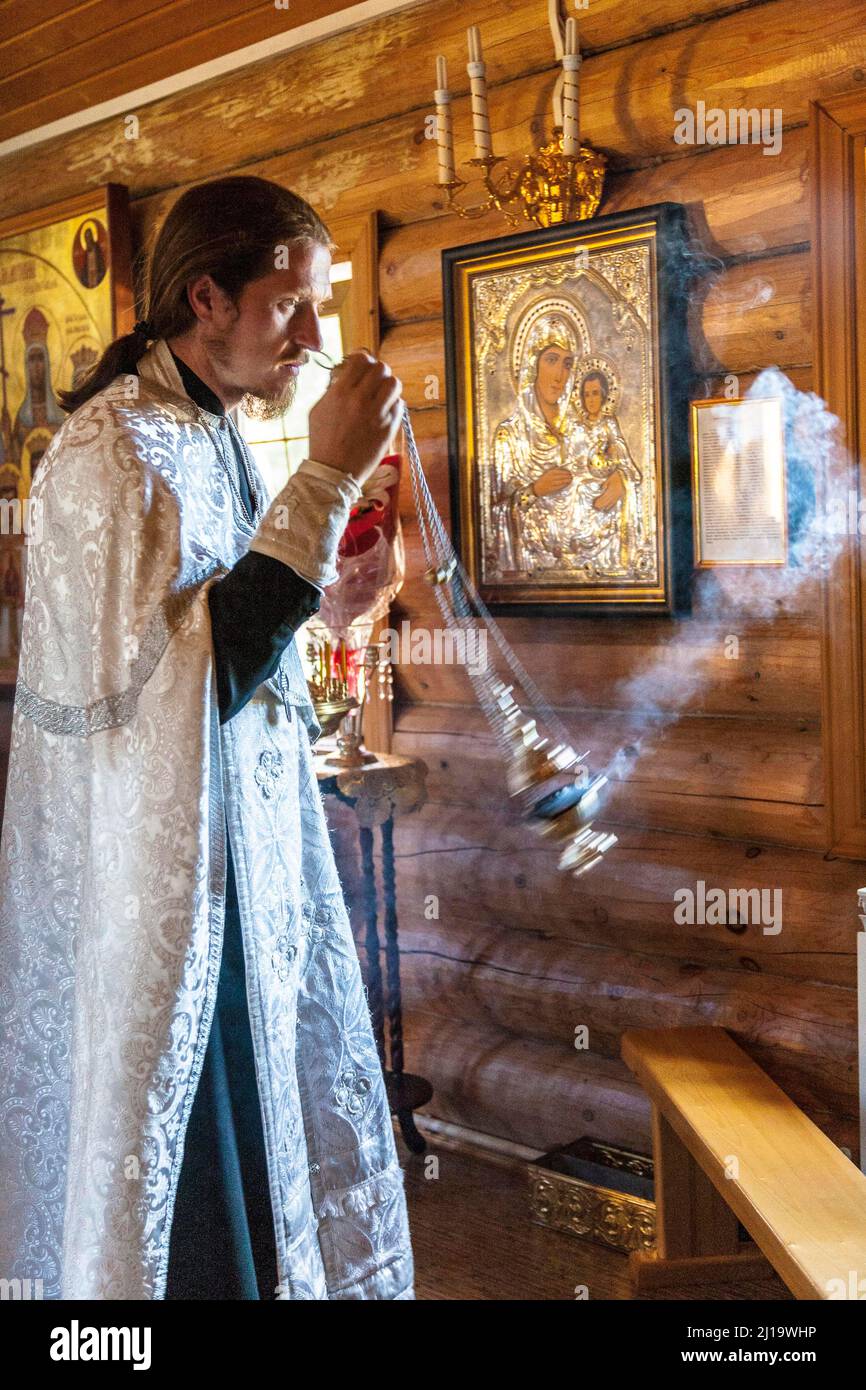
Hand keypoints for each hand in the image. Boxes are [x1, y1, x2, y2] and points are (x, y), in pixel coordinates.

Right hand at [307, 350, 403, 486]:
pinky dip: (393, 405)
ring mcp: (377, 415)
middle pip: (381, 368)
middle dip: (377, 372)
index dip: (363, 359)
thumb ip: (333, 389)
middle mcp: (360, 400)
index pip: (361, 359)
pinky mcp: (388, 429)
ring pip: (394, 384)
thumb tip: (346, 374)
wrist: (333, 472)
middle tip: (373, 381)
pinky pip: (399, 405)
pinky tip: (384, 411)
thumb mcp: (318, 409)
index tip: (362, 366)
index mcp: (340, 392)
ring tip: (382, 394)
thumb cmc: (322, 441)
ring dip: (389, 386)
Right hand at [532, 467, 572, 497]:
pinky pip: (558, 486)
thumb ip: (553, 471)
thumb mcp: (546, 473)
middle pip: (560, 476)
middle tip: (571, 476)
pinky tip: (566, 484)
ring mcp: (550, 483)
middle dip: (567, 476)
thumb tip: (560, 468)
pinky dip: (563, 485)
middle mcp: (550, 478)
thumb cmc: (542, 480)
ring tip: (570, 479)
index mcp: (549, 473)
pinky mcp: (551, 489)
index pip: (559, 471)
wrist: (536, 488)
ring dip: (566, 480)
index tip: (569, 472)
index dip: (565, 471)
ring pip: (560, 481)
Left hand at [592, 469, 625, 510]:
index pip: (605, 497)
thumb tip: (602, 488)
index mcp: (612, 489)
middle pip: (607, 500)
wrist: (626, 475)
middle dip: (602, 505)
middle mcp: (615, 493)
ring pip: (611, 502)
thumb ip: (606, 483)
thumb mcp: (610, 478)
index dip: (600, 501)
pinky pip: (615, 502)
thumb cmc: (617, 475)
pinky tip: (608, 508)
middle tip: (596, 508)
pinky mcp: (621, 495)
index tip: (595, 504)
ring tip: (601, 509)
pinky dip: (611, 505)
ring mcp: (618, 495)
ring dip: (606, 506)